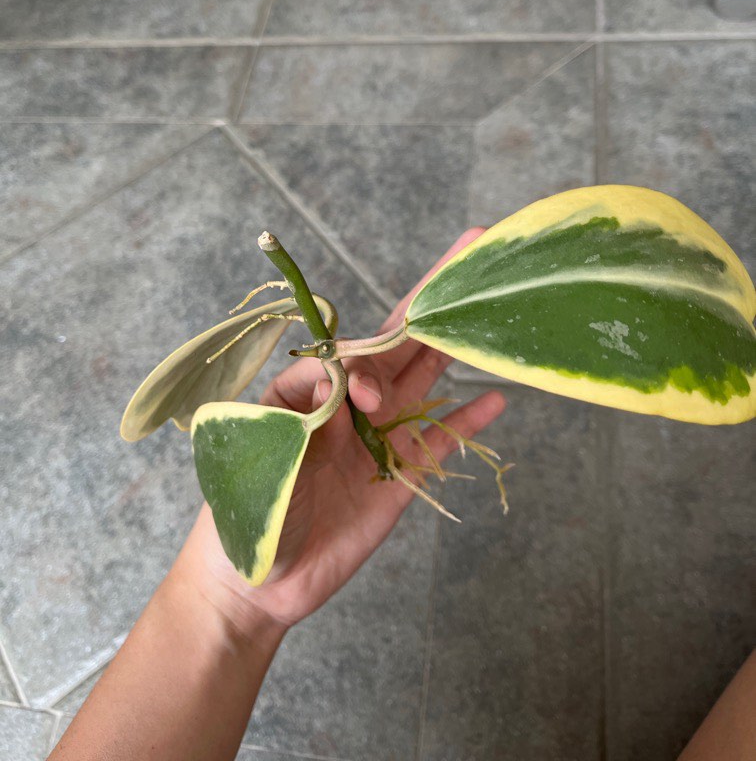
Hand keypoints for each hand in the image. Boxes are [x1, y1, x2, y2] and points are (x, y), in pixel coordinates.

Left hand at [175, 228, 506, 635]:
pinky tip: (497, 398)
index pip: (354, 351)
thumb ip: (299, 406)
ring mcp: (381, 436)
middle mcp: (353, 403)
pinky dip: (467, 420)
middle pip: (400, 340)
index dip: (367, 364)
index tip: (364, 403)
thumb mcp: (261, 445)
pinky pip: (440, 439)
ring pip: (425, 377)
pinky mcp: (401, 475)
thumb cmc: (246, 505)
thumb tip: (339, 377)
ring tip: (490, 313)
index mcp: (315, 388)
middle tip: (469, 249)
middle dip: (432, 296)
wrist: (258, 578)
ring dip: (456, 344)